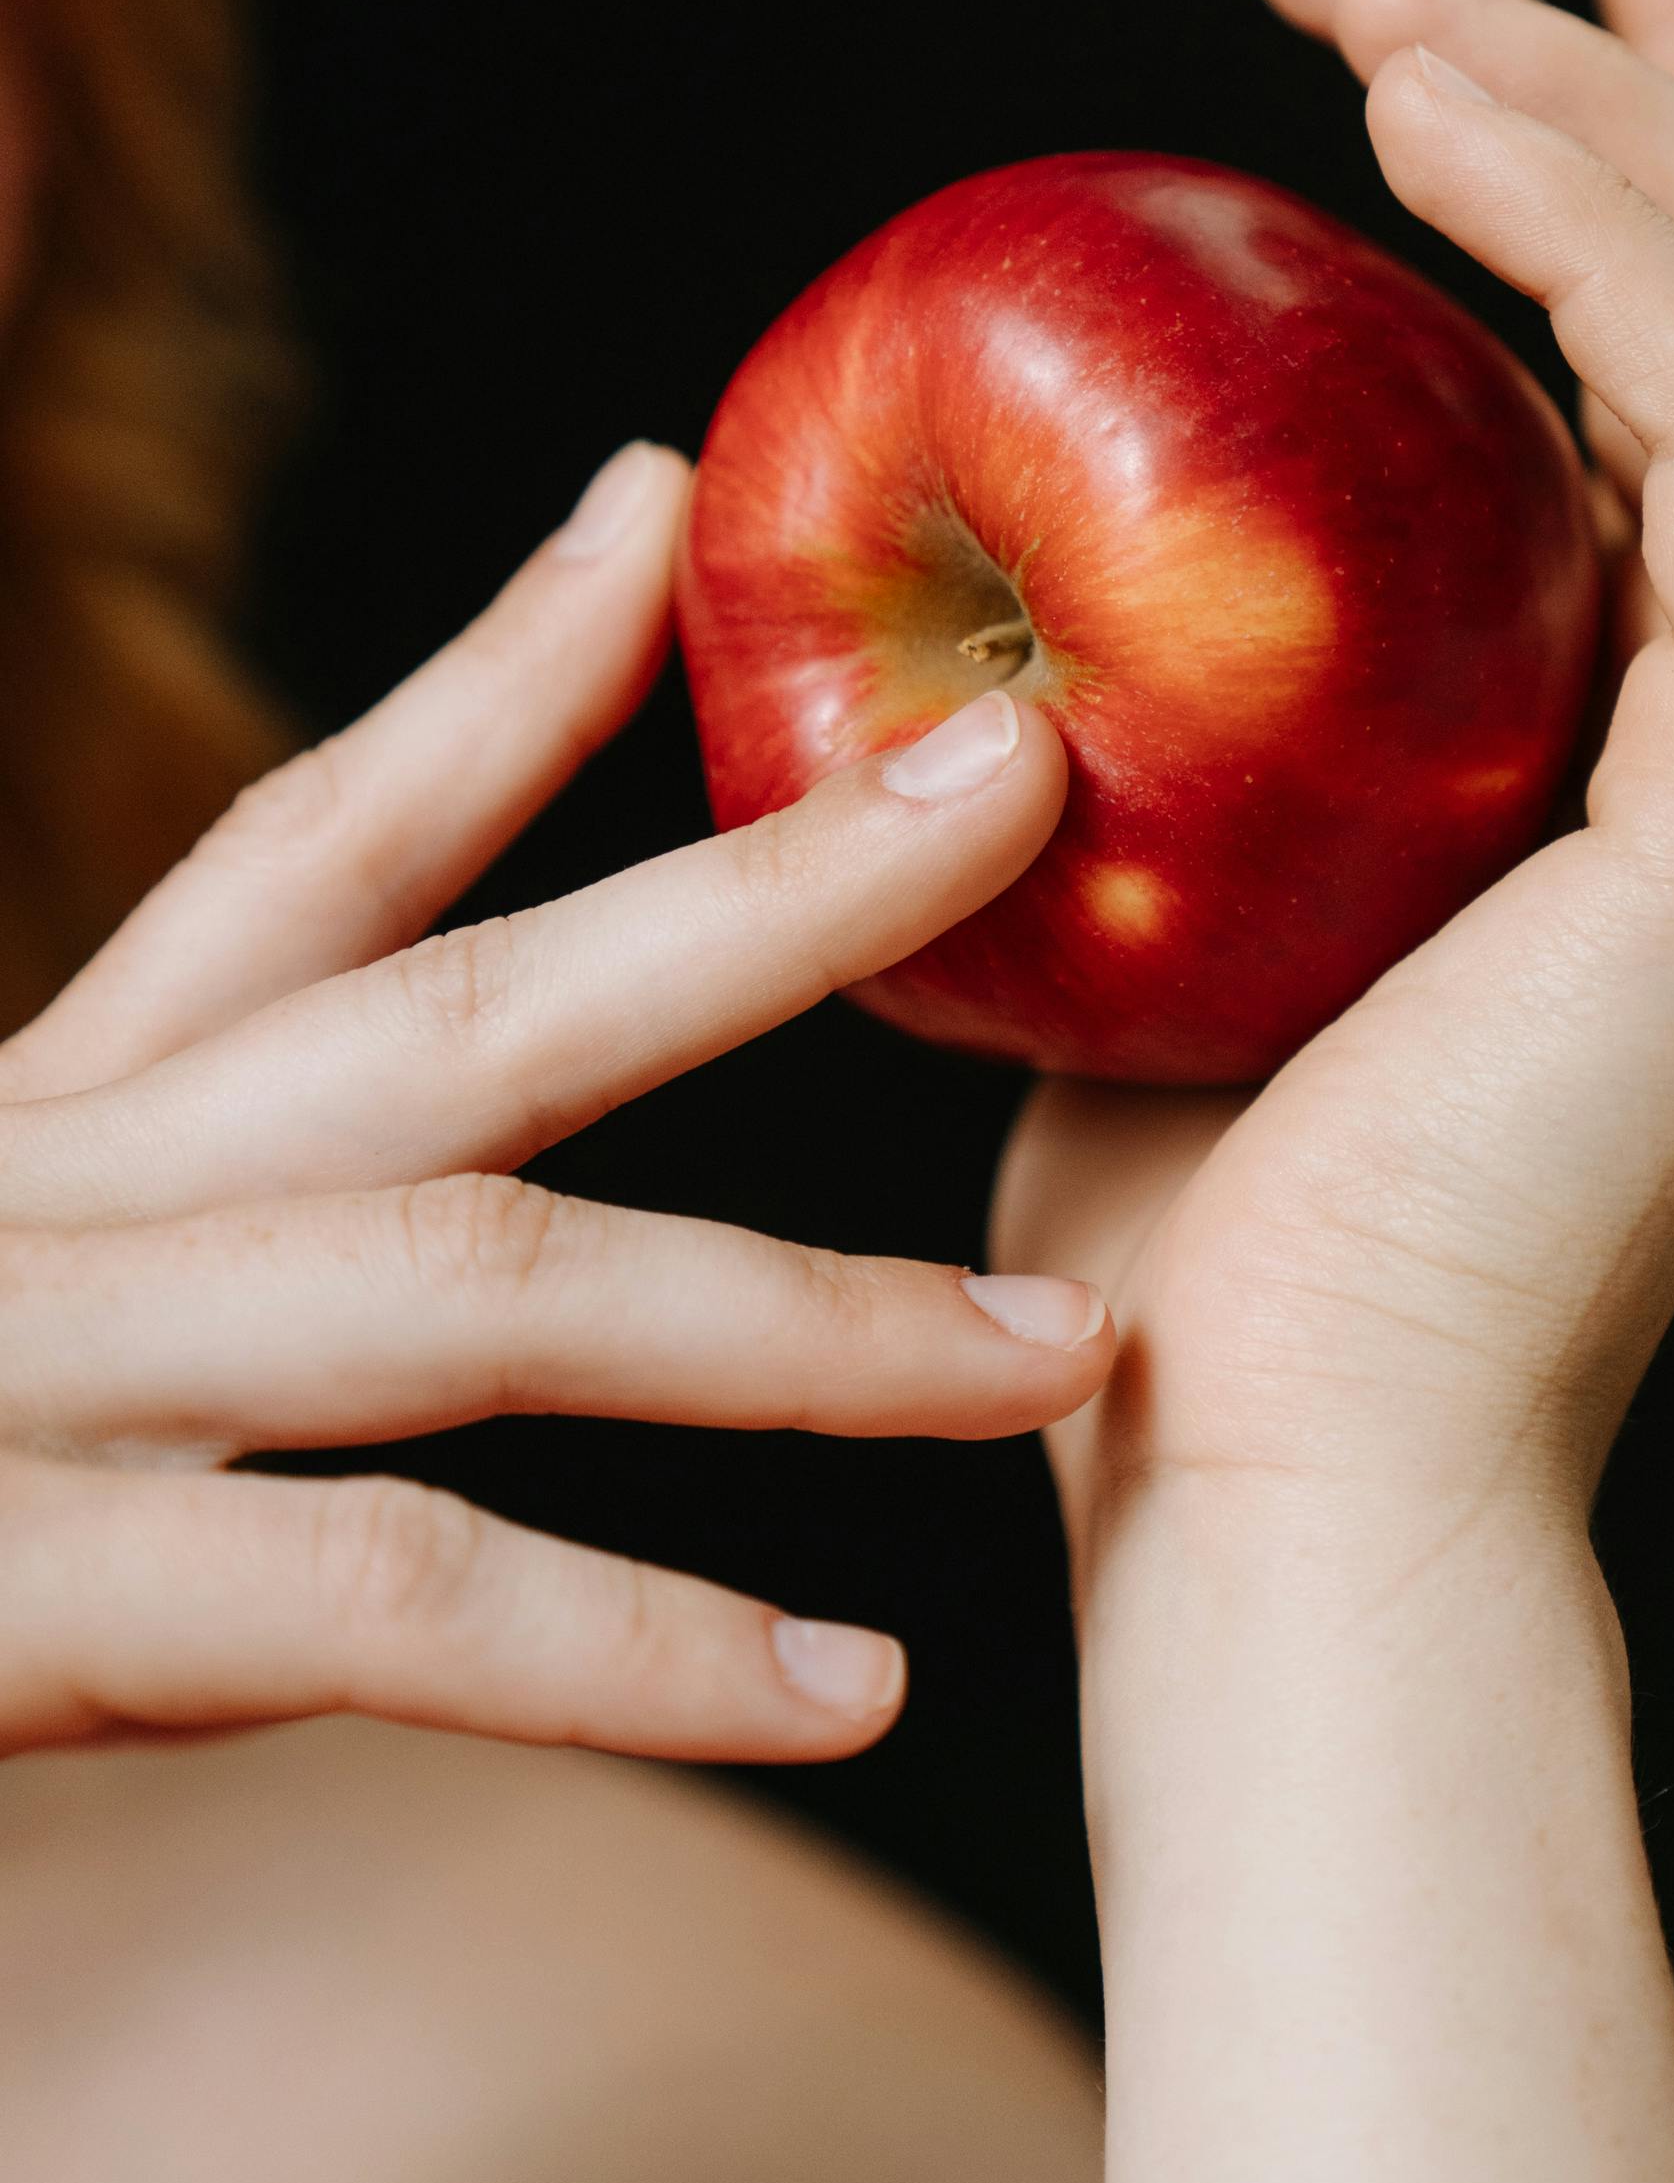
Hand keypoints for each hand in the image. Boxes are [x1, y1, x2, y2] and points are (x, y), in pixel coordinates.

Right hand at [0, 444, 1103, 1759]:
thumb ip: (133, 1181)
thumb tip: (301, 1171)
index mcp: (31, 1126)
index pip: (294, 847)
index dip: (500, 670)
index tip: (653, 494)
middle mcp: (37, 1201)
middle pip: (463, 998)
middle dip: (763, 889)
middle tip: (1025, 776)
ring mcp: (24, 1379)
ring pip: (480, 1276)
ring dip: (799, 1314)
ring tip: (1061, 1342)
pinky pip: (370, 1598)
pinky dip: (624, 1651)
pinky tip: (847, 1689)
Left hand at [995, 0, 1673, 1551]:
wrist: (1277, 1497)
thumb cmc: (1181, 1240)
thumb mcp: (1151, 884)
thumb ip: (1146, 719)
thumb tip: (984, 582)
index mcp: (1652, 718)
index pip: (1672, 344)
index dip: (1598, 108)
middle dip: (1574, 36)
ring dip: (1567, 93)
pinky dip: (1608, 246)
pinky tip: (1436, 114)